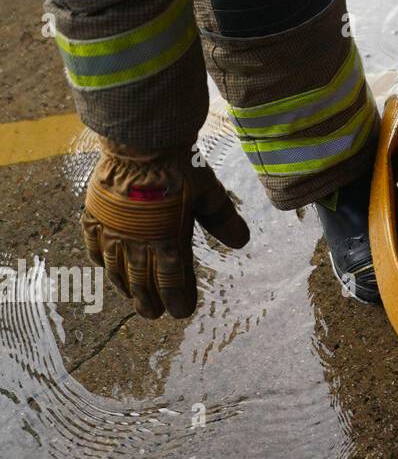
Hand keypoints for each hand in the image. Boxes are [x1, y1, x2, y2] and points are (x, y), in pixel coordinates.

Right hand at [81, 137, 249, 318]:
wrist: (140, 143)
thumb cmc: (179, 167)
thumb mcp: (209, 193)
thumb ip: (223, 220)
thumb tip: (242, 242)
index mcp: (166, 240)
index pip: (171, 280)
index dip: (177, 298)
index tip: (182, 312)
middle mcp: (136, 242)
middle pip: (142, 281)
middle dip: (149, 300)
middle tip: (154, 315)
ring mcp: (112, 231)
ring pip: (117, 269)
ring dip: (126, 287)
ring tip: (133, 299)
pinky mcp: (94, 216)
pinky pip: (95, 247)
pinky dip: (101, 262)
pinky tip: (106, 268)